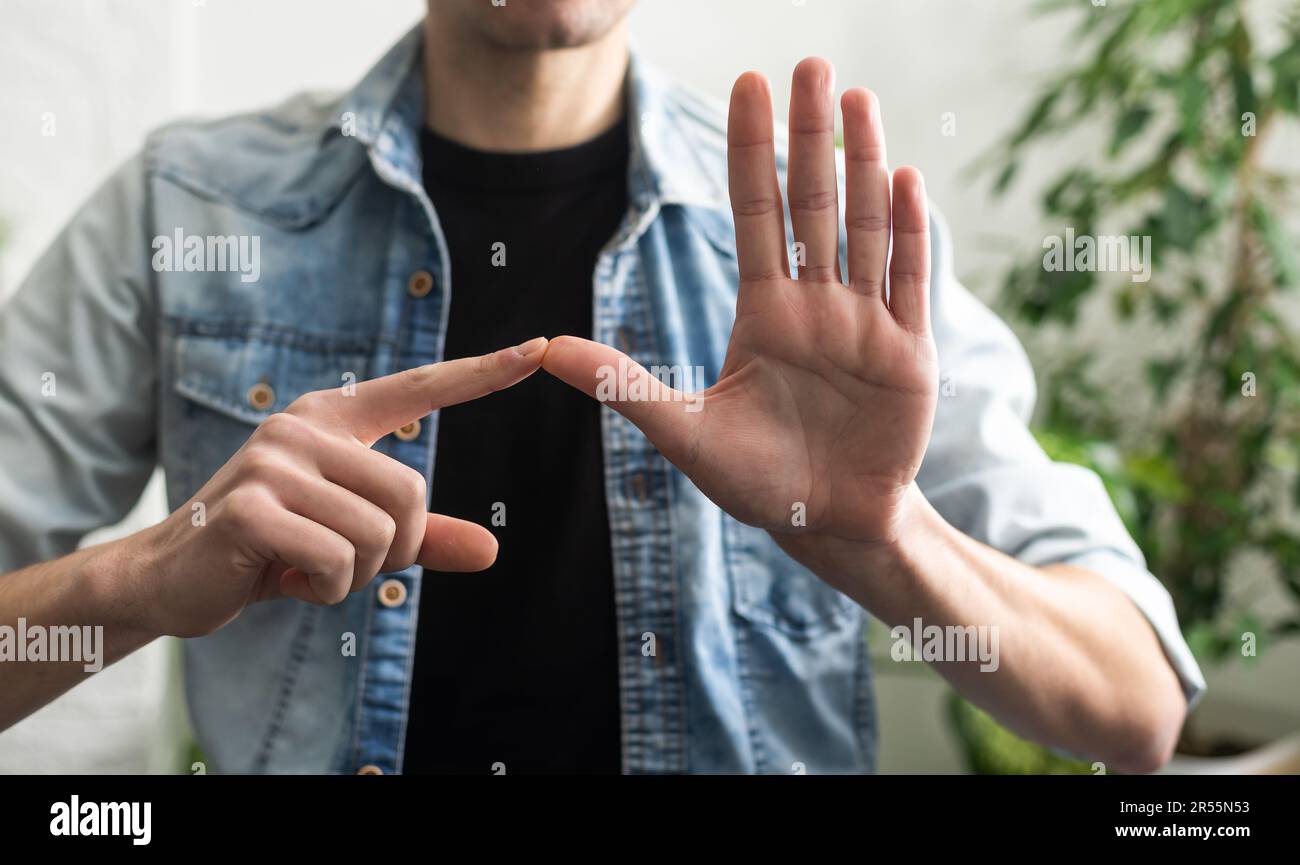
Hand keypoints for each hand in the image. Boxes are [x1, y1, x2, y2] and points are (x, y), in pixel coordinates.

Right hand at [128, 338, 547, 637]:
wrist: (173, 578)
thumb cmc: (272, 549)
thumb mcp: (355, 540)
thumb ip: (422, 539)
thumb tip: (493, 551)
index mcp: (331, 421)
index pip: (416, 388)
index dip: (479, 373)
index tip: (539, 348)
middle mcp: (302, 428)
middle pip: (410, 492)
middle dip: (392, 548)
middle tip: (341, 561)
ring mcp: (274, 462)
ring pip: (378, 532)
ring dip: (355, 575)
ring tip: (305, 566)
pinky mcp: (252, 507)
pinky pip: (339, 560)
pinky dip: (328, 589)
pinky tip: (285, 580)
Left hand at [543, 59, 936, 555]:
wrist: (826, 522)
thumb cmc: (756, 480)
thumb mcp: (685, 434)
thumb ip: (625, 387)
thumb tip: (543, 351)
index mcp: (763, 313)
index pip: (755, 214)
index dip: (749, 151)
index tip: (746, 83)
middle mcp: (815, 305)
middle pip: (813, 204)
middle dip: (809, 135)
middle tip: (810, 62)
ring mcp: (864, 324)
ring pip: (864, 228)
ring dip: (864, 165)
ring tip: (859, 99)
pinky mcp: (907, 353)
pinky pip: (908, 281)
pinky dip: (909, 233)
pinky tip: (905, 179)